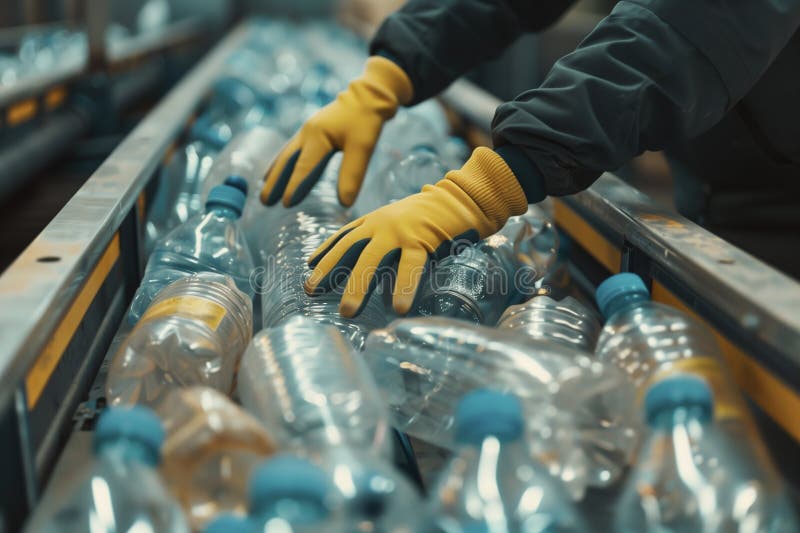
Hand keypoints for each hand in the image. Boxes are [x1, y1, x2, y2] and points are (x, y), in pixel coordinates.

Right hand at [260, 56, 412, 207]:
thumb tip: (344, 203)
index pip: (303, 167)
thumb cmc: (366, 121)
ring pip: (287, 155)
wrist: (369, 95)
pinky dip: (285, 162)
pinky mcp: (313, 130)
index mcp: (317, 136)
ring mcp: (308, 130)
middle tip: (263, 201)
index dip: (294, 187)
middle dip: (275, 182)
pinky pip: (293, 150)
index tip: (285, 204)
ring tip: (265, 188)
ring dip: (276, 172)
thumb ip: (352, 174)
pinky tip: (282, 169)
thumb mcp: (363, 148)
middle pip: (287, 161)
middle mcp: (307, 133)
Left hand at [305, 147, 528, 316]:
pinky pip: (409, 267)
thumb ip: (380, 241)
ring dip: (357, 286)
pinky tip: (397, 308)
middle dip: (329, 271)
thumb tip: (364, 270)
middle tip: (311, 292)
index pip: (343, 237)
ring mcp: (399, 231)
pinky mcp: (421, 240)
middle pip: (349, 250)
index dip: (325, 252)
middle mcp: (381, 224)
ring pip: (372, 261)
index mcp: (374, 221)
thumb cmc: (429, 217)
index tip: (309, 268)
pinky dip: (403, 288)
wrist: (460, 199)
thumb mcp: (397, 224)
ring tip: (347, 312)